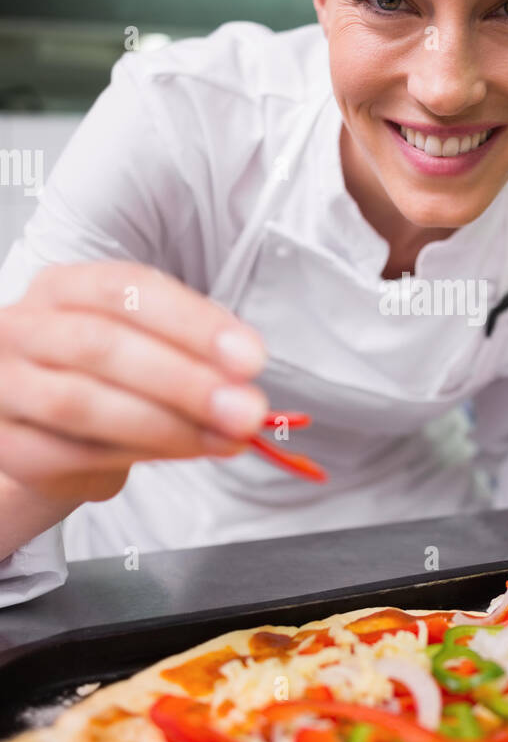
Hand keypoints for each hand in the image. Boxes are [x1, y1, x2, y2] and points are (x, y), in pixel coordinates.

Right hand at [0, 262, 269, 503]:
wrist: (40, 428)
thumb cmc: (98, 377)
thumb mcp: (141, 345)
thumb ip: (186, 354)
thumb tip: (242, 383)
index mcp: (63, 287)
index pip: (126, 289)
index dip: (192, 322)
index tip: (249, 356)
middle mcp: (23, 328)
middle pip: (102, 345)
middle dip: (184, 380)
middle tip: (244, 409)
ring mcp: (5, 386)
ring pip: (82, 403)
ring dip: (165, 424)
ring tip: (223, 437)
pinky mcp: (7, 445)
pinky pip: (71, 452)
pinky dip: (135, 455)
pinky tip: (180, 454)